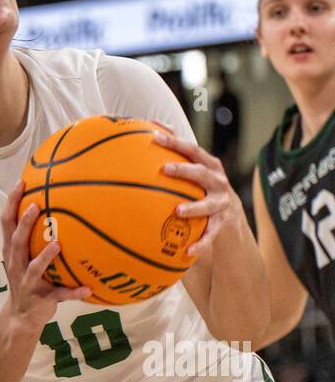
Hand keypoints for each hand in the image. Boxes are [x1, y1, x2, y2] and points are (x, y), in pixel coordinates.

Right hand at [1, 181, 90, 329]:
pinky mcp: (42, 299)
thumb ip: (34, 236)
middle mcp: (16, 265)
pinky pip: (59, 295)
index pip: (7, 223)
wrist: (21, 316)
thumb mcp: (25, 257)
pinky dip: (72, 292)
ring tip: (57, 244)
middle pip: (16, 241)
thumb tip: (58, 203)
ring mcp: (27, 282)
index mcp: (12, 252)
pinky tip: (87, 288)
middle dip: (24, 224)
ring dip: (45, 256)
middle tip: (34, 206)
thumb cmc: (28, 279)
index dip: (11, 203)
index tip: (21, 182)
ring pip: (34, 268)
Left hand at [154, 125, 242, 256]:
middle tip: (164, 169)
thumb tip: (150, 129)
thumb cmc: (204, 187)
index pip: (192, 149)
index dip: (175, 141)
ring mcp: (222, 203)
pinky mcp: (222, 224)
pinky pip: (211, 234)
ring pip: (209, 205)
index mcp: (210, 166)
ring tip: (177, 212)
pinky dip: (201, 243)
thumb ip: (177, 154)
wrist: (232, 216)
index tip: (155, 137)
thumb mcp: (195, 171)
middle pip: (202, 173)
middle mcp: (218, 182)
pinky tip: (188, 251)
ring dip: (194, 207)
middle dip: (184, 170)